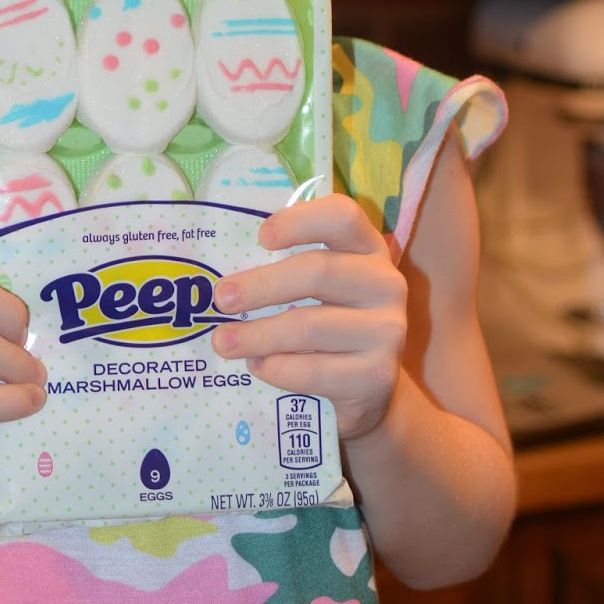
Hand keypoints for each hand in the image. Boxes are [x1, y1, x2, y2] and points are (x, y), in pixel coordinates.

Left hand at [210, 194, 407, 440]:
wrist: (370, 387)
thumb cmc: (331, 322)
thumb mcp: (320, 288)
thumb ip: (285, 269)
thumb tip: (216, 275)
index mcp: (368, 249)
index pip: (343, 216)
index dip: (300, 220)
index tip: (261, 237)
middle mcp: (385, 284)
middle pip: (318, 272)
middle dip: (261, 286)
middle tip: (221, 299)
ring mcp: (387, 331)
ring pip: (309, 327)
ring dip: (257, 335)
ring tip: (222, 342)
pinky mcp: (377, 376)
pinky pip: (314, 371)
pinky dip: (277, 369)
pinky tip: (257, 366)